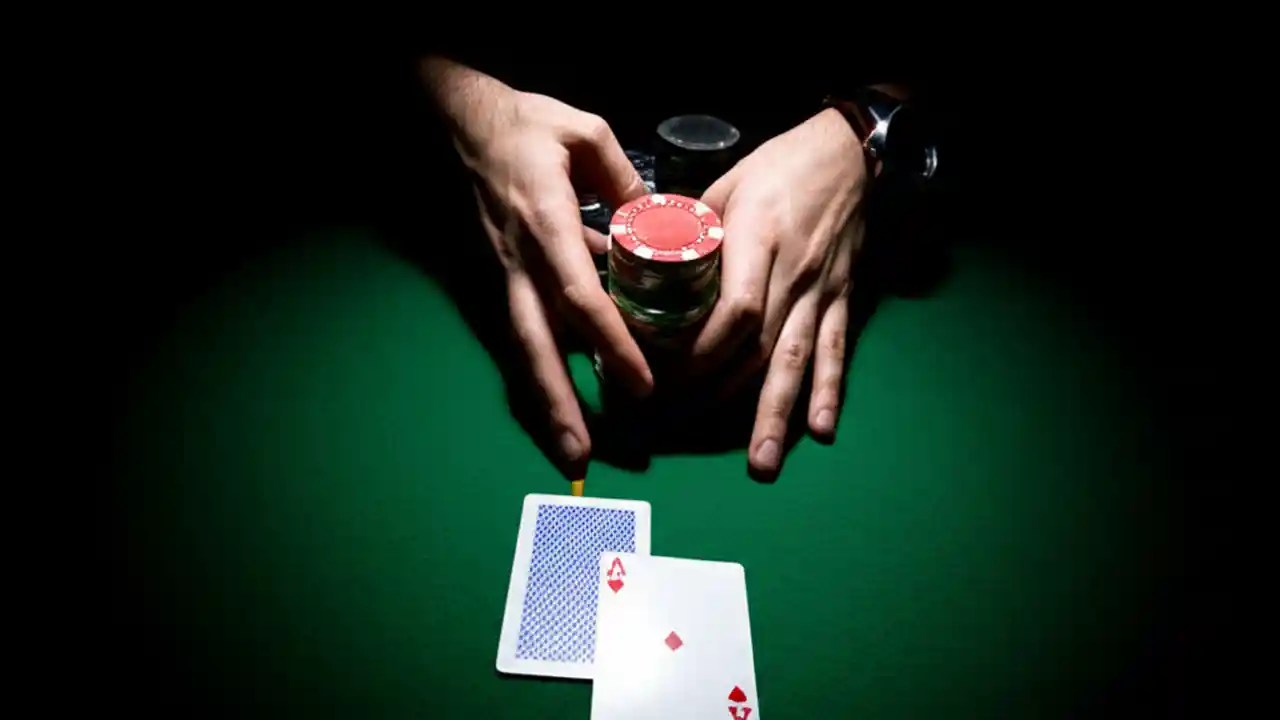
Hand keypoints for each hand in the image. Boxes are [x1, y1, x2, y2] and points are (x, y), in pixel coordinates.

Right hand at [421, 57, 652, 475]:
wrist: (465, 126)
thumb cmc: (529, 127)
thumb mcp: (587, 133)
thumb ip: (626, 180)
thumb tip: (663, 225)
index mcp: (543, 222)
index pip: (578, 294)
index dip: (610, 343)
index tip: (642, 382)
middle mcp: (520, 260)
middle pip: (537, 343)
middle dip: (559, 402)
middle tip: (583, 456)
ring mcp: (507, 276)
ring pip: (524, 350)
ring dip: (545, 403)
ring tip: (571, 453)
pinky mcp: (505, 282)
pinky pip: (527, 336)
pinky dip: (545, 376)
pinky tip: (566, 410)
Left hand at [693, 108, 868, 477]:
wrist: (850, 154)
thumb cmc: (778, 165)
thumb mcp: (725, 185)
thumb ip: (690, 231)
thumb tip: (646, 263)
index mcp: (760, 239)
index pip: (735, 310)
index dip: (703, 351)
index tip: (666, 375)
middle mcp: (794, 274)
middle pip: (758, 348)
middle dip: (719, 393)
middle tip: (682, 426)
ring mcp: (822, 291)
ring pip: (796, 361)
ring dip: (775, 414)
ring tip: (761, 462)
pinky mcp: (843, 300)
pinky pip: (837, 352)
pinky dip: (828, 392)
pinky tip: (819, 431)